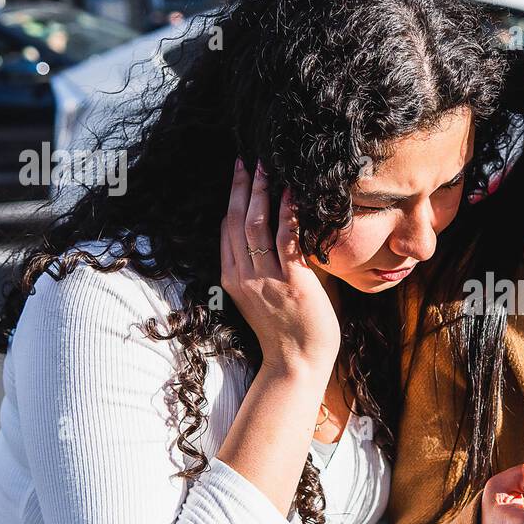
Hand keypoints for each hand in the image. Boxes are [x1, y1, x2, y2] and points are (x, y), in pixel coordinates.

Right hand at [220, 158, 339, 373]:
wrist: (297, 364)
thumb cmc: (288, 333)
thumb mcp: (265, 297)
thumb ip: (266, 269)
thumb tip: (281, 238)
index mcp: (233, 280)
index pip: (226, 231)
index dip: (230, 200)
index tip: (237, 176)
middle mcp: (243, 277)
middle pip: (235, 221)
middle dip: (240, 187)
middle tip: (246, 160)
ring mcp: (265, 280)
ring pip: (255, 225)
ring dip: (261, 193)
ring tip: (267, 168)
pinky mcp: (291, 283)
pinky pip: (285, 240)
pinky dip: (287, 214)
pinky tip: (292, 194)